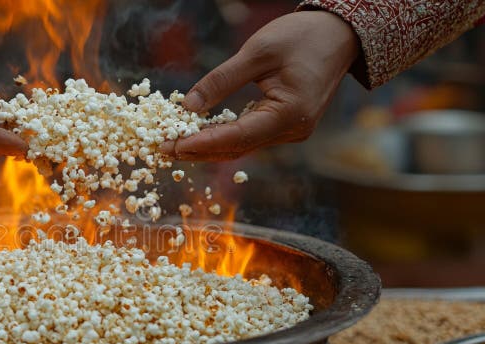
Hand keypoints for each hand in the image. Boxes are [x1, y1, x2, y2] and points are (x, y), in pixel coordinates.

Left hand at [162, 11, 359, 160]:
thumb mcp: (258, 52)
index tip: (171, 145)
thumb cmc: (302, 37)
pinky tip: (199, 134)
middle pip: (236, 148)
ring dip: (208, 146)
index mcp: (289, 115)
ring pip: (241, 146)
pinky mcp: (285, 126)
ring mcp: (290, 131)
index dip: (201, 143)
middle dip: (198, 150)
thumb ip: (222, 80)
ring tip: (174, 144)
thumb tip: (187, 106)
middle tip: (162, 148)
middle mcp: (291, 131)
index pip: (236, 137)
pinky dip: (223, 137)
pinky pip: (249, 136)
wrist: (339, 35)